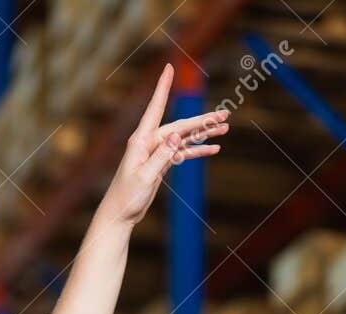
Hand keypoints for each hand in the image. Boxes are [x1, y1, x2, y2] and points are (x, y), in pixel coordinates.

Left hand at [96, 63, 229, 227]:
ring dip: (203, 134)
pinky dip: (196, 151)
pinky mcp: (160, 163)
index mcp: (141, 140)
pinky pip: (182, 153)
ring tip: (225, 129)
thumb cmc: (127, 196)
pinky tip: (213, 148)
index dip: (163, 87)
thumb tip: (177, 136)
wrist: (120, 215)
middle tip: (225, 116)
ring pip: (184, 138)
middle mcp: (149, 142)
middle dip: (202, 120)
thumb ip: (162, 156)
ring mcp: (156, 152)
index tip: (169, 68)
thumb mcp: (145, 177)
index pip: (155, 108)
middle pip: (180, 126)